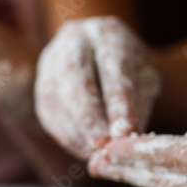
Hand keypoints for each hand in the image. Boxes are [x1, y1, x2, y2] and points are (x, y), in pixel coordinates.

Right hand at [35, 17, 160, 159]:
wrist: (105, 58)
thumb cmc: (132, 70)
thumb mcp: (146, 79)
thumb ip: (139, 103)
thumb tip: (127, 139)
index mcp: (107, 32)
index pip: (112, 65)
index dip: (118, 101)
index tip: (125, 132)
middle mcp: (74, 39)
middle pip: (73, 75)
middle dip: (87, 114)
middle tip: (101, 145)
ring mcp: (51, 59)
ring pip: (54, 96)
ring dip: (74, 130)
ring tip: (95, 153)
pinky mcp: (40, 81)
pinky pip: (46, 111)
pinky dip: (64, 134)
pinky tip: (82, 149)